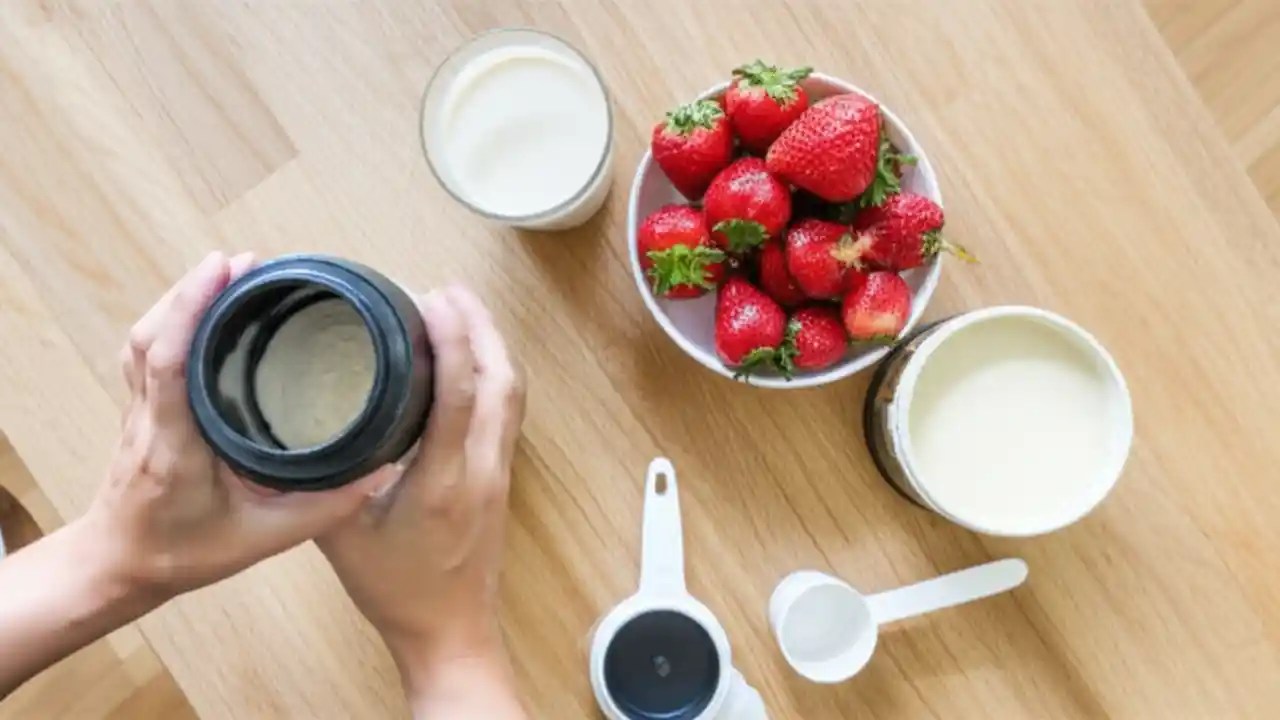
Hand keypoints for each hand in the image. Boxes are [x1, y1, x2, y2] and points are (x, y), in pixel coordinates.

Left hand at [89, 251, 393, 600]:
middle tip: (246, 261)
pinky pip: (146, 351)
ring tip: (230, 272)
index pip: (170, 363)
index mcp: (175, 446)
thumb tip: (381, 471)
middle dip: (194, 290)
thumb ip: (323, 508)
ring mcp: (139, 411)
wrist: (117, 567)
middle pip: (153, 337)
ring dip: (180, 299)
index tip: (223, 269)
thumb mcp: (262, 541)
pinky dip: (171, 319)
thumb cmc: (183, 554)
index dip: (190, 309)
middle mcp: (151, 419)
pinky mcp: (141, 409)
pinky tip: (203, 308)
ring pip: (143, 338)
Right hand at [318, 287, 525, 714]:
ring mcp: (499, 472)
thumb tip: (297, 430)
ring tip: (460, 312)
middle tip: (446, 291)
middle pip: (501, 381)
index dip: (451, 338)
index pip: (459, 393)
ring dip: (492, 346)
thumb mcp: (342, 537)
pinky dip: (493, 374)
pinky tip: (470, 362)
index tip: (432, 299)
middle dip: (480, 327)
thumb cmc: (399, 591)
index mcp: (444, 481)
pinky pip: (508, 411)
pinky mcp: (501, 477)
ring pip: (512, 393)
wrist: (449, 632)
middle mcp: (482, 469)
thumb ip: (322, 482)